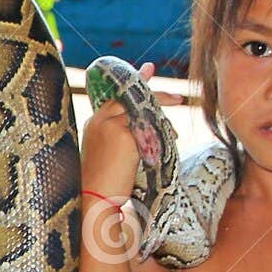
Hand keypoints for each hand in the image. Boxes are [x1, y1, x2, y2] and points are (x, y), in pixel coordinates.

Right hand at [82, 60, 166, 200]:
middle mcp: (101, 120)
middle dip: (158, 97)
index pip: (117, 96)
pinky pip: (152, 129)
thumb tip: (141, 131)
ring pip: (145, 114)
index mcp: (93, 123)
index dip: (135, 82)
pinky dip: (164, 133)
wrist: (94, 202)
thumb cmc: (99, 186)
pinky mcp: (127, 138)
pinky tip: (173, 139)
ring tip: (177, 133)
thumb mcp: (105, 155)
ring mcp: (113, 127)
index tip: (148, 69)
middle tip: (178, 98)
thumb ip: (118, 137)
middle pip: (132, 98)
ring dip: (164, 121)